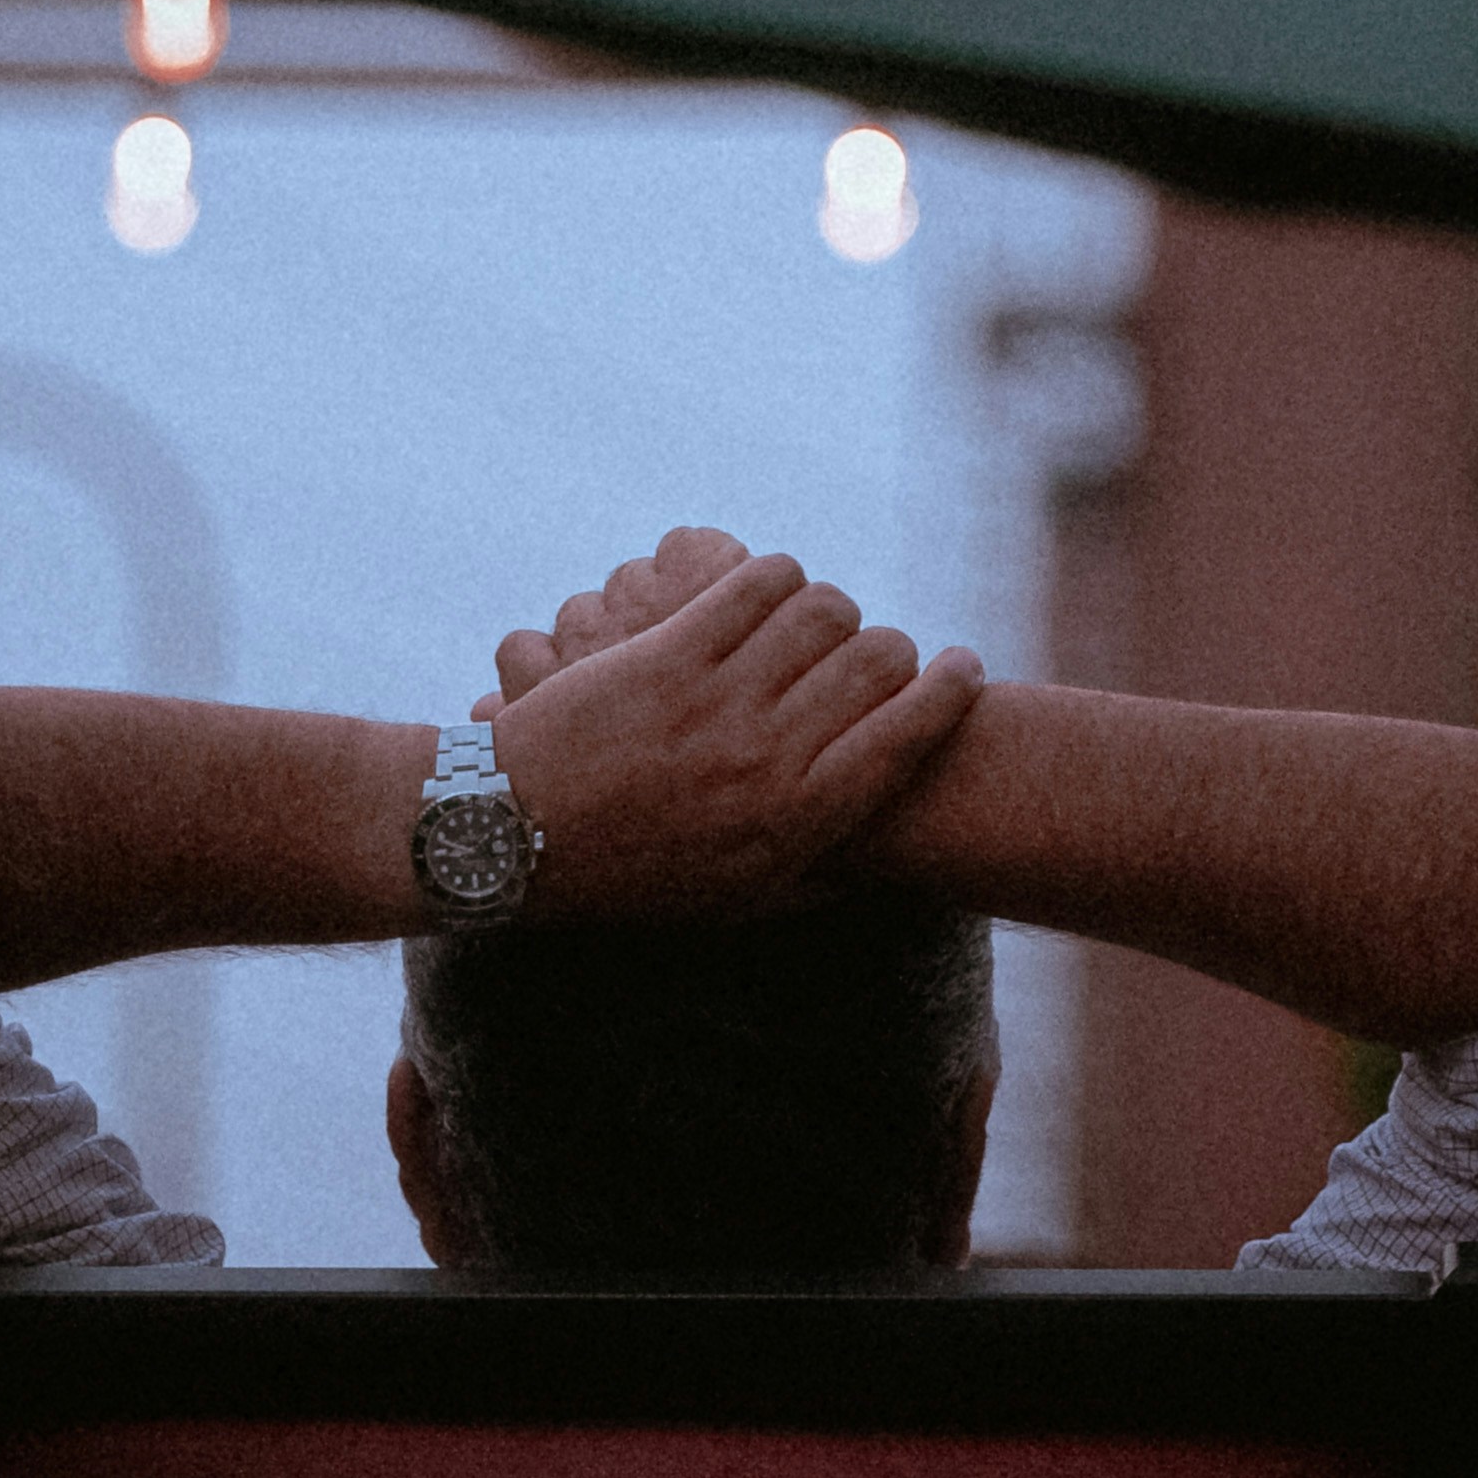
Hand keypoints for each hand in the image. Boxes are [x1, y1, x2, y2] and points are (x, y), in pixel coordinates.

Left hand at [479, 534, 985, 920]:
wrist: (514, 842)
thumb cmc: (633, 880)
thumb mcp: (740, 902)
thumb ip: (821, 877)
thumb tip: (888, 856)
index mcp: (797, 821)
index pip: (908, 735)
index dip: (950, 689)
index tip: (963, 665)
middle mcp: (768, 757)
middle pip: (875, 660)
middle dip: (893, 643)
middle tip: (882, 647)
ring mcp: (716, 699)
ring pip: (818, 612)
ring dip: (829, 606)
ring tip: (820, 620)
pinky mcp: (665, 651)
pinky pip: (747, 584)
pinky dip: (770, 575)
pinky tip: (767, 586)